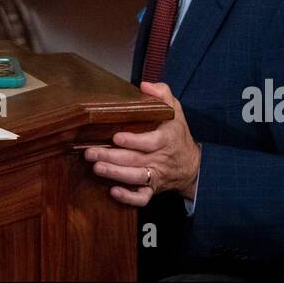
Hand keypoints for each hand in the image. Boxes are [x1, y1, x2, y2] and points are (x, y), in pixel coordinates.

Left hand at [82, 82, 200, 206]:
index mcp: (166, 138)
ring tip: (97, 168)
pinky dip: (128, 198)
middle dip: (112, 157)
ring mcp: (156, 175)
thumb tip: (144, 85)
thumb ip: (162, 94)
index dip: (134, 141)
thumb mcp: (175, 110)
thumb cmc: (178, 134)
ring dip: (115, 174)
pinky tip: (113, 191)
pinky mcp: (153, 189)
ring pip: (136, 178)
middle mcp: (160, 159)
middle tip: (91, 153)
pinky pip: (142, 198)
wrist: (192, 166)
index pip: (151, 142)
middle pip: (135, 160)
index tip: (116, 137)